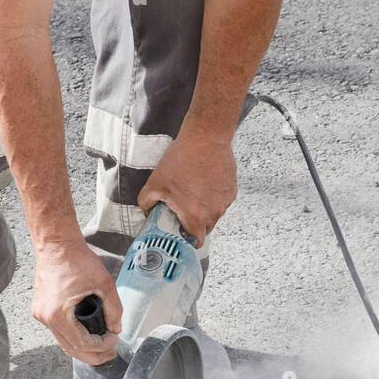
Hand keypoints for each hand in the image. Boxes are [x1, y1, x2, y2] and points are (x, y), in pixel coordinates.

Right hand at [32, 238, 122, 364]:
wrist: (56, 244)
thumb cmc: (77, 260)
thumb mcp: (105, 284)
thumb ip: (114, 310)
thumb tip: (116, 329)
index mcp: (59, 314)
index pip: (82, 344)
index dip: (101, 347)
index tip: (114, 340)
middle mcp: (46, 318)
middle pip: (71, 349)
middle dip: (92, 355)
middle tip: (109, 355)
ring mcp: (41, 315)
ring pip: (64, 342)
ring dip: (82, 348)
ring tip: (101, 348)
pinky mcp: (40, 310)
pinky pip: (58, 331)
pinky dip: (73, 336)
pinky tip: (86, 336)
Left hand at [138, 129, 236, 244]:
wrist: (206, 136)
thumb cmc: (182, 159)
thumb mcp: (155, 183)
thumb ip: (147, 204)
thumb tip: (147, 213)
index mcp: (196, 216)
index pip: (195, 242)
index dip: (187, 240)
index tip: (181, 234)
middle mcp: (214, 213)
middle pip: (205, 229)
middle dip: (194, 223)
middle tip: (184, 209)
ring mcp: (225, 202)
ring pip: (214, 215)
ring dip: (204, 209)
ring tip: (194, 190)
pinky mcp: (231, 190)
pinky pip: (221, 201)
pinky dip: (213, 197)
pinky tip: (204, 182)